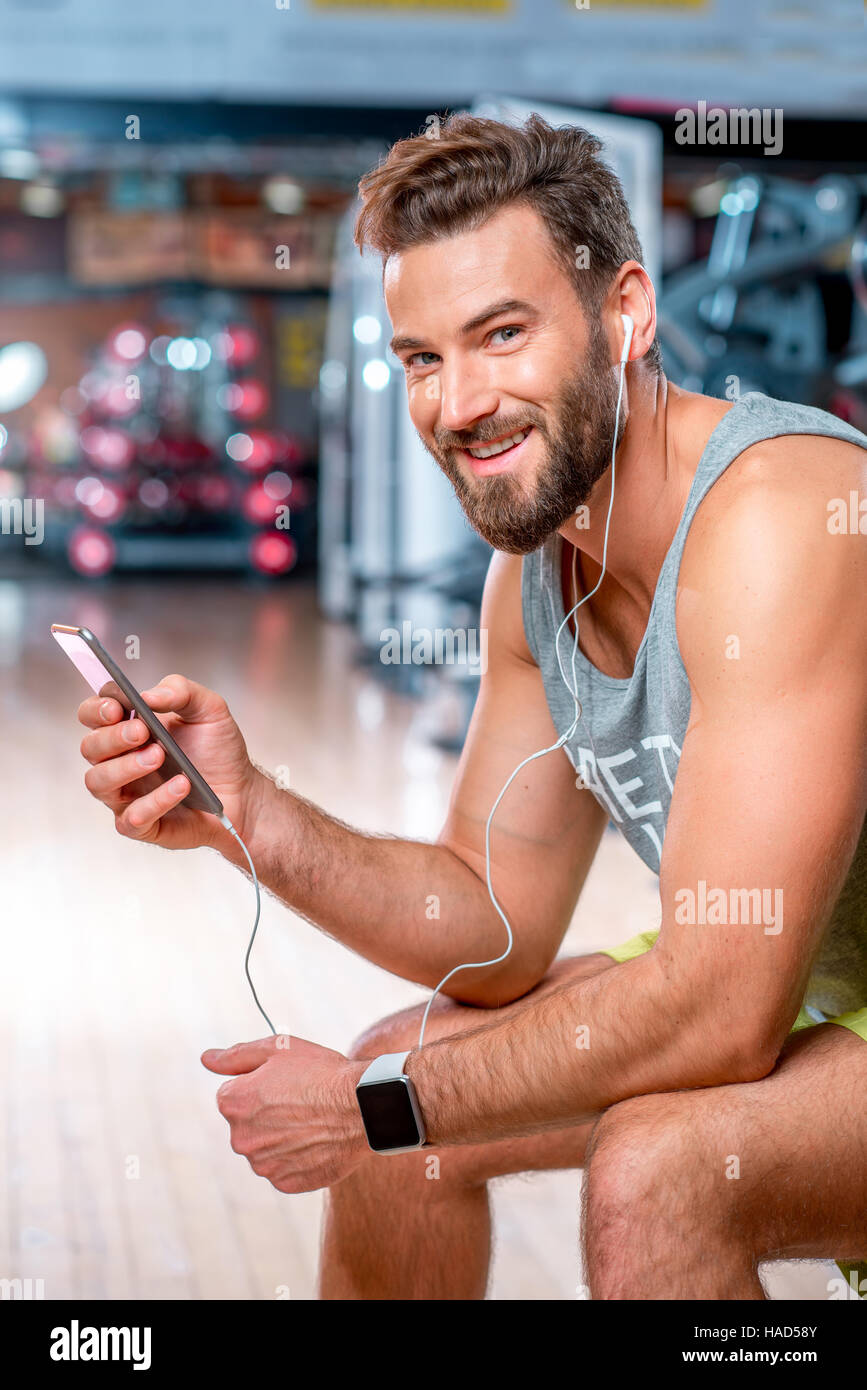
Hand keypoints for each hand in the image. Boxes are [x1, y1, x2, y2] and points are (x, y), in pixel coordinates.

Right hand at [77, 673, 264, 855]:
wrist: (243, 791)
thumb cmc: (217, 750)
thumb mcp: (209, 709)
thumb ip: (180, 691)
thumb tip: (147, 696)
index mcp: (127, 728)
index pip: (92, 714)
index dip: (96, 709)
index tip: (116, 707)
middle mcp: (119, 760)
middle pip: (90, 748)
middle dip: (112, 738)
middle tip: (142, 731)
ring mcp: (126, 794)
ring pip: (98, 782)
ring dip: (126, 767)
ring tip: (159, 756)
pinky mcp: (141, 825)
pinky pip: (132, 818)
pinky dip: (155, 801)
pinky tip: (181, 786)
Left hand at [201, 1035, 367, 1193]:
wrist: (363, 1107)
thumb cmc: (322, 1072)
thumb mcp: (278, 1049)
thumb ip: (236, 1056)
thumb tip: (207, 1059)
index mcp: (232, 1103)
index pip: (233, 1094)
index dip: (260, 1085)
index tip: (285, 1083)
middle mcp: (240, 1139)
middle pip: (248, 1124)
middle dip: (267, 1113)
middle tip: (301, 1101)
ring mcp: (263, 1165)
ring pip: (266, 1148)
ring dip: (282, 1137)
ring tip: (313, 1121)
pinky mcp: (286, 1183)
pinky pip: (284, 1168)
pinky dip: (297, 1157)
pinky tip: (317, 1140)